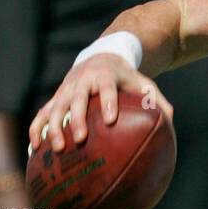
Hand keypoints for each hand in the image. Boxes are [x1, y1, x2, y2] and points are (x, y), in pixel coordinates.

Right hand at [28, 53, 172, 154]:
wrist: (101, 58)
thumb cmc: (126, 77)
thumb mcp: (143, 83)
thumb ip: (157, 101)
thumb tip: (171, 122)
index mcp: (106, 76)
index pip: (108, 89)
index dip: (108, 103)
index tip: (110, 120)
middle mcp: (82, 81)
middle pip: (77, 99)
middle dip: (76, 119)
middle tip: (80, 139)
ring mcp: (66, 90)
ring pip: (55, 107)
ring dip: (53, 127)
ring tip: (56, 149)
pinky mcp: (55, 98)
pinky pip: (42, 114)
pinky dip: (37, 129)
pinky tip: (35, 150)